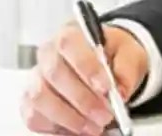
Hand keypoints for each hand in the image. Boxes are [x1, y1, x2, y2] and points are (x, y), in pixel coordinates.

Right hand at [20, 22, 148, 134]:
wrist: (108, 65)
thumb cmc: (113, 56)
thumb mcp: (129, 54)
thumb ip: (126, 69)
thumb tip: (120, 91)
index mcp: (70, 34)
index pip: (68, 43)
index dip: (85, 66)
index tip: (106, 88)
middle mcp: (48, 54)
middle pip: (54, 74)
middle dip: (82, 99)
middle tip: (106, 115)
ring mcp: (37, 79)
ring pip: (40, 98)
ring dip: (69, 117)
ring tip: (94, 127)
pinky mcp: (32, 103)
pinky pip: (34, 118)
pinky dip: (57, 128)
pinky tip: (78, 130)